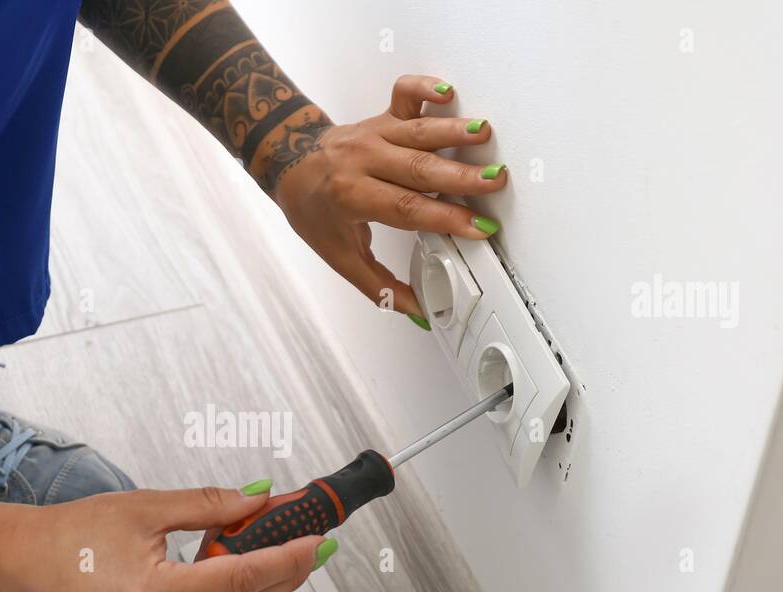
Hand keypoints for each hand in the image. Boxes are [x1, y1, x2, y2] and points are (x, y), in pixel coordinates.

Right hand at [10, 485, 327, 591]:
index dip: (286, 559)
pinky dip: (229, 591)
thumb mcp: (147, 508)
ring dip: (260, 583)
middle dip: (286, 575)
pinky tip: (242, 563)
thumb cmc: (75, 533)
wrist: (28, 562)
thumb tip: (259, 499)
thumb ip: (210, 506)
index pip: (242, 579)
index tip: (316, 541)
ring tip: (285, 548)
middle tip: (315, 546)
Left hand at [270, 75, 507, 325]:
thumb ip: (379, 286)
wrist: (287, 162)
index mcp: (351, 196)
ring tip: (485, 135)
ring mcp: (373, 133)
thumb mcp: (339, 255)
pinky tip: (447, 93)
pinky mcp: (381, 115)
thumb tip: (418, 312)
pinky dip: (425, 88)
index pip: (406, 208)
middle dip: (460, 174)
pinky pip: (404, 95)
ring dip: (454, 131)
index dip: (444, 218)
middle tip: (495, 181)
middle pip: (418, 167)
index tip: (476, 228)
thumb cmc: (313, 209)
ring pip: (417, 130)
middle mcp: (363, 159)